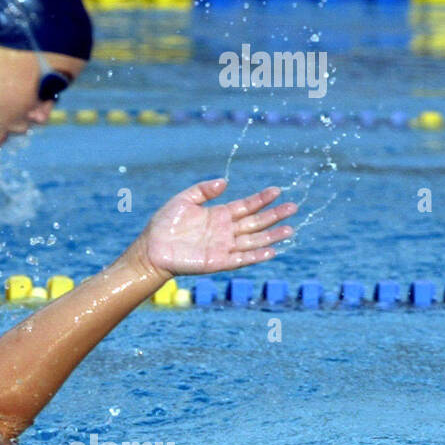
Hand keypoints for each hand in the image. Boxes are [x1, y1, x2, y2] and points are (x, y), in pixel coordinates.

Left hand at [130, 178, 296, 279]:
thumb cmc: (164, 225)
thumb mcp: (183, 200)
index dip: (261, 199)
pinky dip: (256, 255)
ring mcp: (223, 247)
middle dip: (274, 215)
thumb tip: (225, 182)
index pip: (246, 206)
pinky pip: (241, 258)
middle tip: (294, 207)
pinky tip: (271, 250)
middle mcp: (225, 231)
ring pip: (253, 241)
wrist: (151, 249)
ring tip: (290, 229)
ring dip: (272, 236)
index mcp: (218, 215)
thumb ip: (203, 190)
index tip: (277, 191)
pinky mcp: (218, 262)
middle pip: (255, 222)